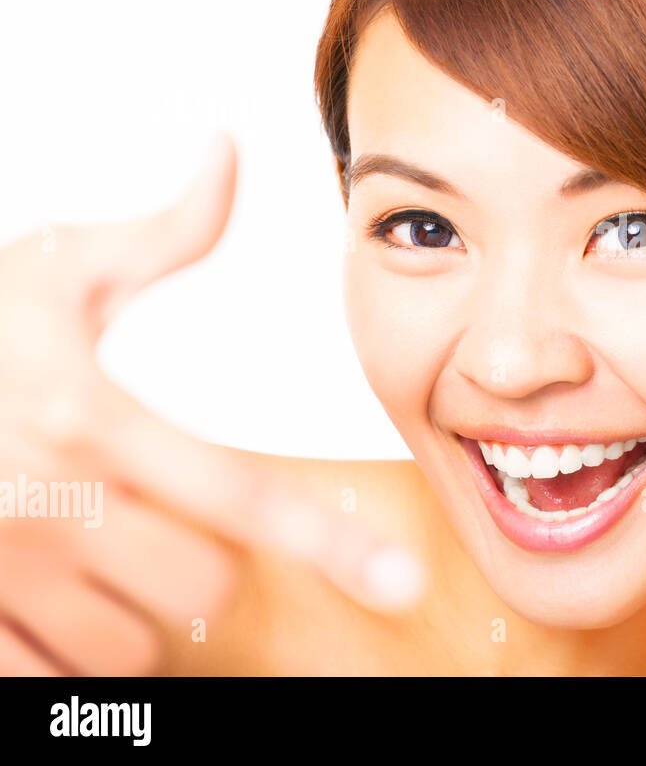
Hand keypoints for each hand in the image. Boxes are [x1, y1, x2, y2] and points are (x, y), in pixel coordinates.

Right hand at [0, 134, 424, 674]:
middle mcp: (46, 507)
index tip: (402, 579)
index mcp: (87, 419)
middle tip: (161, 514)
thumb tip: (225, 154)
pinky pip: (55, 687)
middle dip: (204, 560)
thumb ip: (159, 233)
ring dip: (136, 613)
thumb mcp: (51, 269)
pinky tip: (52, 599)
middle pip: (203, 586)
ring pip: (133, 646)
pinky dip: (70, 656)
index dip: (329, 542)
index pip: (238, 494)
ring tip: (98, 550)